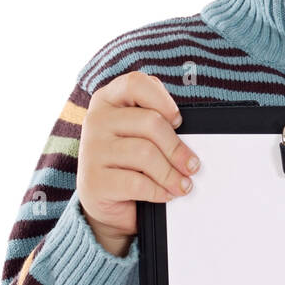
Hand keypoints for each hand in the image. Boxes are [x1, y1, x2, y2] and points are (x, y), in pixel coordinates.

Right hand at [76, 71, 199, 252]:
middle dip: (177, 148)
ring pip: (145, 154)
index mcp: (108, 100)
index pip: (136, 83)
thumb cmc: (127, 160)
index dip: (162, 99)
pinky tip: (165, 194)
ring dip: (171, 174)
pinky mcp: (94, 181)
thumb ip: (154, 122)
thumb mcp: (137, 133)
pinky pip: (137, 183)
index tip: (177, 121)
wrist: (104, 200)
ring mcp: (92, 150)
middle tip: (192, 165)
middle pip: (150, 122)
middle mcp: (96, 120)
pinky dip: (158, 191)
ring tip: (182, 184)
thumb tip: (190, 137)